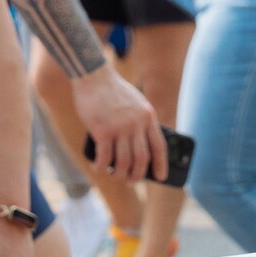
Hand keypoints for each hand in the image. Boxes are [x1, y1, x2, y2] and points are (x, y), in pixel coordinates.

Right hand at [73, 66, 166, 181]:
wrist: (93, 75)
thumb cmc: (113, 90)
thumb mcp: (136, 102)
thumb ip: (141, 120)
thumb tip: (140, 146)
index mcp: (148, 116)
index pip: (159, 146)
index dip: (161, 165)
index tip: (161, 178)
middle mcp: (136, 124)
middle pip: (142, 159)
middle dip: (137, 175)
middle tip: (132, 181)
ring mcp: (119, 128)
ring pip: (123, 162)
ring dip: (119, 174)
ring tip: (115, 176)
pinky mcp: (102, 131)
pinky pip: (104, 158)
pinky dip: (101, 167)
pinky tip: (98, 168)